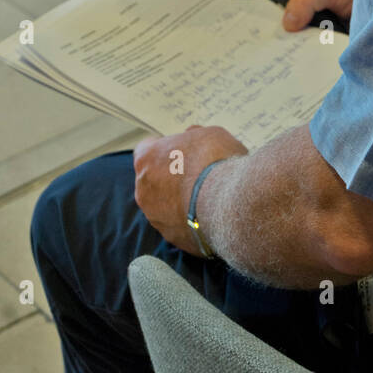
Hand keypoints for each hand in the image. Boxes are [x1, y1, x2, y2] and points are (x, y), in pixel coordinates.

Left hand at [133, 126, 247, 252]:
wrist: (229, 203)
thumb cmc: (216, 161)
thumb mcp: (210, 134)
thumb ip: (195, 136)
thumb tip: (191, 137)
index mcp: (147, 159)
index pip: (146, 150)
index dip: (164, 149)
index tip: (180, 150)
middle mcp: (143, 189)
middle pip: (153, 180)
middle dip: (170, 177)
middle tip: (196, 174)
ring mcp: (155, 217)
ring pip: (164, 206)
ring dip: (179, 201)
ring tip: (206, 197)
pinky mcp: (171, 238)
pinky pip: (179, 226)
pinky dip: (190, 221)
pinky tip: (210, 214)